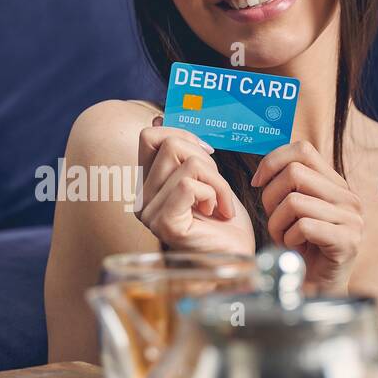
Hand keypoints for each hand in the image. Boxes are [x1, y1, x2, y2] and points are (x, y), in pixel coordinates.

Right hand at [136, 117, 254, 253]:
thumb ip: (182, 153)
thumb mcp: (204, 178)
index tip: (207, 154)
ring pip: (187, 163)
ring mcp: (149, 213)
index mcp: (146, 185)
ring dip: (216, 180)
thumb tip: (158, 118)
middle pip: (170, 145)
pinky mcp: (165, 224)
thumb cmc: (223, 222)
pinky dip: (215, 193)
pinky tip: (219, 212)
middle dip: (205, 160)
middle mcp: (140, 199)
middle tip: (215, 187)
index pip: (149, 137)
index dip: (182, 134)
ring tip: (219, 203)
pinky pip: (190, 185)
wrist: (237, 259)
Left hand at [251, 140, 362, 292]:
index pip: (303, 149)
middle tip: (275, 221)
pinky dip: (289, 239)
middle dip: (270, 198)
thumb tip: (263, 171)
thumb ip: (288, 186)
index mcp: (335, 184)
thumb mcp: (294, 210)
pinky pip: (303, 226)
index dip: (273, 161)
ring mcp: (351, 219)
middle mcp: (347, 197)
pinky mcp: (347, 241)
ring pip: (294, 202)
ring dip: (277, 224)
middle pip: (294, 174)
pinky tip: (295, 249)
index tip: (258, 183)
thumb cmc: (302, 249)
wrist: (318, 288)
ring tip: (285, 238)